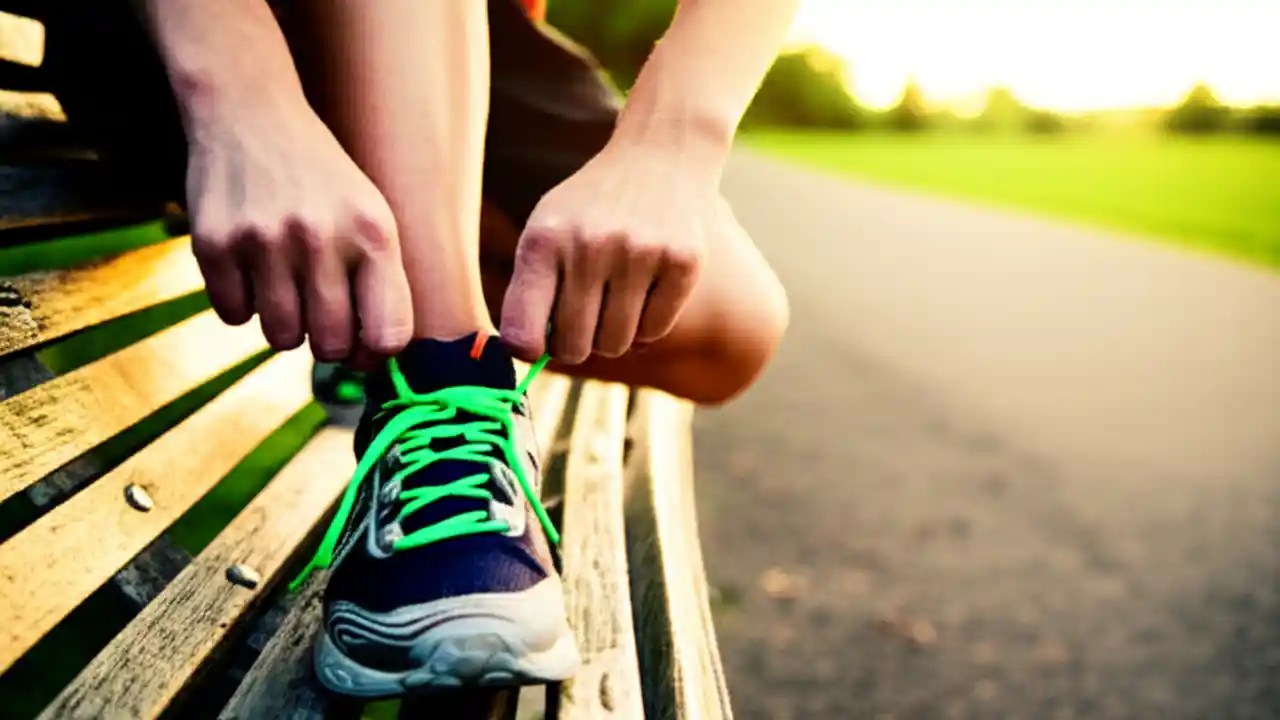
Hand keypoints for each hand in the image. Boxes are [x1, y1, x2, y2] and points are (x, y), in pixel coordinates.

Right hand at [185, 104, 411, 363]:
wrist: (251, 114)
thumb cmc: (322, 182)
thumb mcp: (370, 218)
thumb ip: (380, 284)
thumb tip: (376, 360)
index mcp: (373, 234)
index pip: (389, 334)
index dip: (374, 356)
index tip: (362, 351)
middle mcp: (322, 238)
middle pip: (332, 345)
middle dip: (327, 343)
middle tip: (318, 316)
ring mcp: (265, 241)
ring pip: (282, 338)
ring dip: (284, 324)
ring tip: (283, 283)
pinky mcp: (215, 244)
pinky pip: (234, 316)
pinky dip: (241, 302)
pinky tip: (249, 266)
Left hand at [501, 144, 719, 362]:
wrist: (660, 155)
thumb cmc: (591, 208)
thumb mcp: (548, 229)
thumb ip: (531, 289)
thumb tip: (529, 358)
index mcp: (544, 240)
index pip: (522, 334)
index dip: (528, 350)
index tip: (536, 343)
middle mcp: (590, 246)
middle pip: (573, 347)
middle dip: (575, 345)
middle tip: (581, 322)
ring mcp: (640, 254)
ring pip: (616, 344)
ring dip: (613, 334)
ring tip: (614, 300)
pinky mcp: (683, 262)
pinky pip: (655, 331)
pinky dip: (648, 324)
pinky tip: (647, 289)